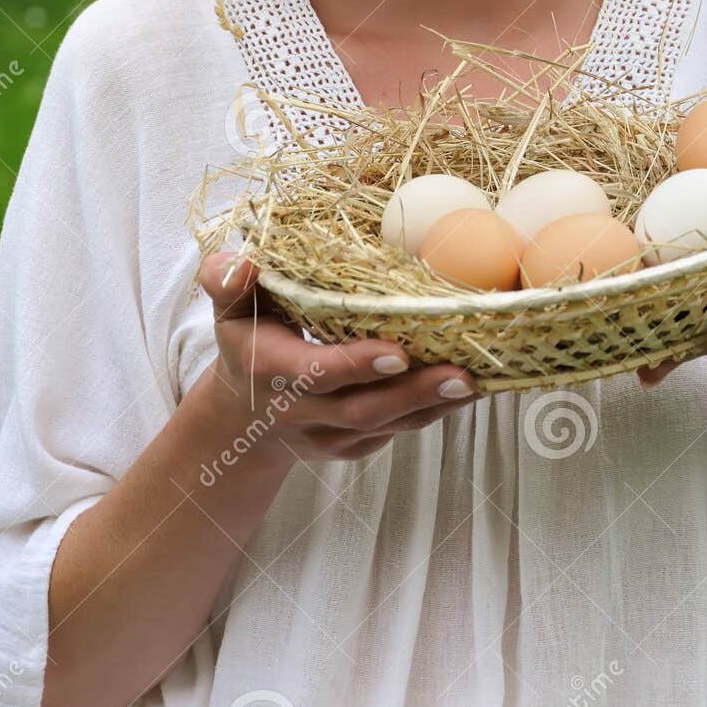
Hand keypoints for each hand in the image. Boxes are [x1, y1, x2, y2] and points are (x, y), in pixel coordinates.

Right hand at [196, 249, 481, 461]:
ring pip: (389, 425)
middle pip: (364, 409)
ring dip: (436, 406)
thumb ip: (227, 280)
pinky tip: (469, 389)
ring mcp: (331, 435)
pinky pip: (399, 431)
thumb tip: (242, 260)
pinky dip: (435, 412)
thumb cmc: (246, 341)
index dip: (357, 364)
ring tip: (479, 381)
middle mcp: (303, 412)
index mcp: (272, 372)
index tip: (398, 350)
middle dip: (416, 394)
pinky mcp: (356, 446)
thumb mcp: (228, 307)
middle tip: (464, 375)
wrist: (244, 415)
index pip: (317, 373)